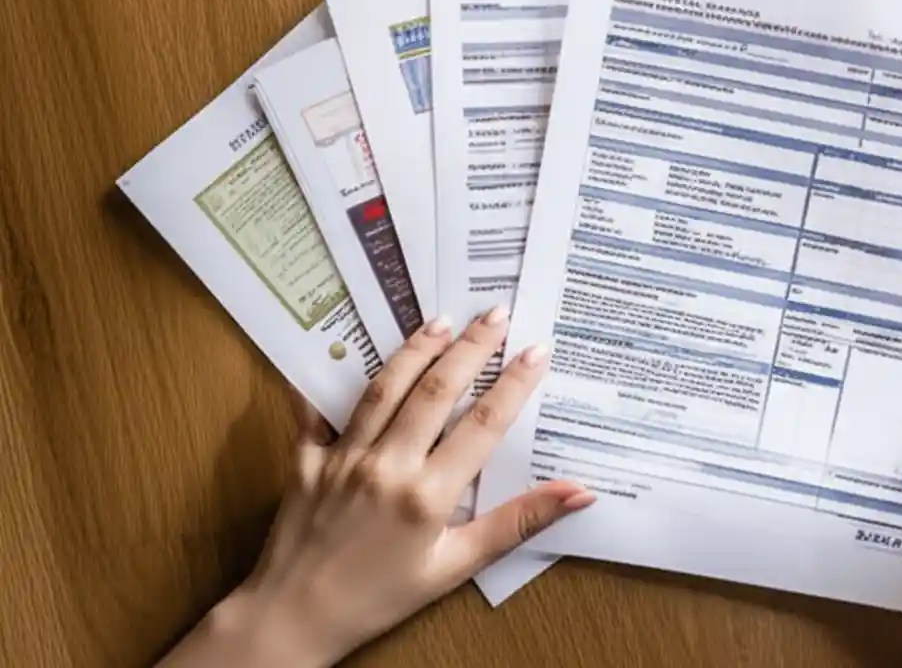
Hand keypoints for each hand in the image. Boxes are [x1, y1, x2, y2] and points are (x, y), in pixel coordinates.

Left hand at [159, 309, 593, 667]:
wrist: (294, 618)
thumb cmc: (380, 598)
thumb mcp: (455, 567)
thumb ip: (515, 523)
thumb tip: (577, 492)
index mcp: (429, 495)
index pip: (483, 425)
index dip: (514, 384)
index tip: (537, 350)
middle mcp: (388, 466)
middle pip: (436, 391)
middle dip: (471, 348)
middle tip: (495, 313)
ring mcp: (343, 458)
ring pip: (385, 388)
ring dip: (417, 349)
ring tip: (442, 319)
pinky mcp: (305, 459)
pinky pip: (320, 409)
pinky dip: (334, 377)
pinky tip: (348, 346)